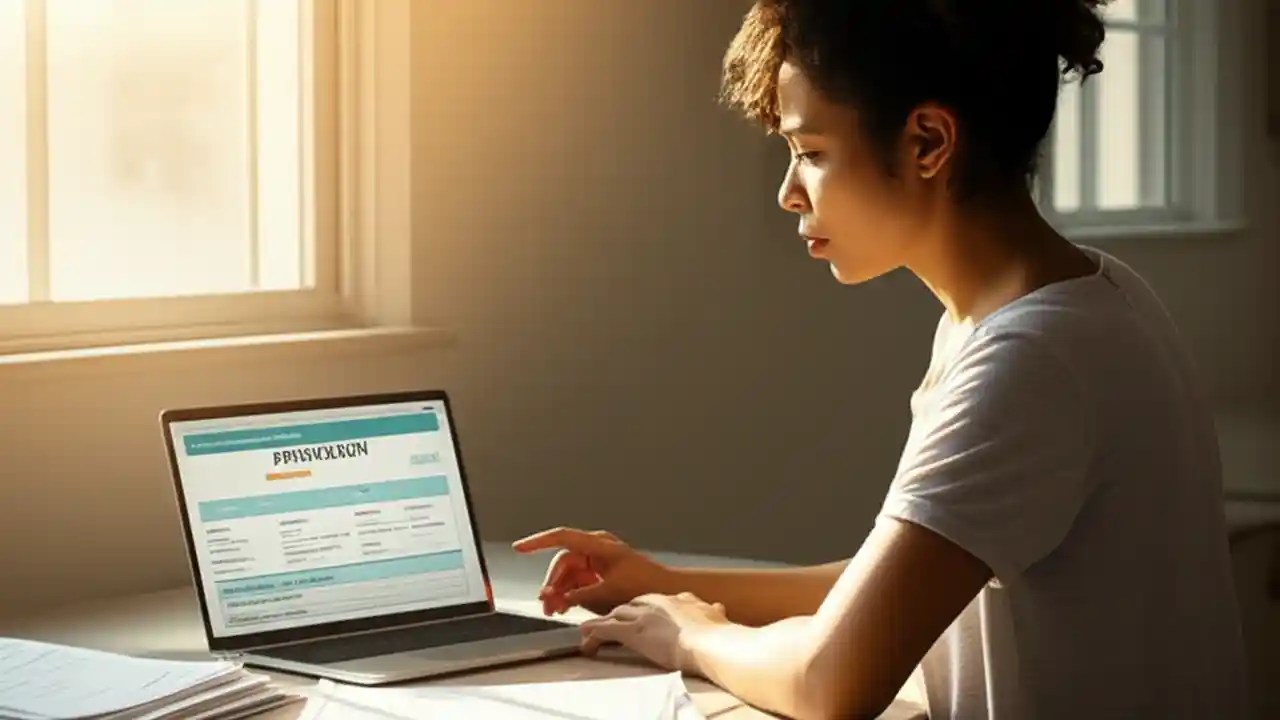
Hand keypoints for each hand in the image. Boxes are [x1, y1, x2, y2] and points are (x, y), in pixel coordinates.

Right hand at [512, 527, 667, 615]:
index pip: (561, 538)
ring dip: (559, 591)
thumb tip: (555, 598)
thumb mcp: (608, 592)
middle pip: (563, 563)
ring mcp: (597, 562)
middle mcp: (595, 549)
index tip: (519, 548)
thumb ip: (579, 594)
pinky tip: (564, 607)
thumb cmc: (645, 584)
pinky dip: (570, 594)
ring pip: (568, 574)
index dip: (538, 542)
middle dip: (552, 583)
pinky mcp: (600, 575)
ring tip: (553, 610)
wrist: (667, 591)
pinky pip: (578, 581)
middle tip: (545, 603)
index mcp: (598, 544)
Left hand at [579, 592, 728, 673]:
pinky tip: (585, 641)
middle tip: (608, 624)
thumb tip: (718, 608)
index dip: (638, 609)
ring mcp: (642, 616)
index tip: (633, 616)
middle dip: (616, 615)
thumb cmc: (714, 633)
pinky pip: (605, 631)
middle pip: (628, 606)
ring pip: (614, 615)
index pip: (648, 601)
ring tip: (589, 632)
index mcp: (673, 600)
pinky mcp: (631, 631)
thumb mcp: (714, 616)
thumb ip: (712, 612)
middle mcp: (655, 603)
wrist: (708, 642)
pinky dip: (592, 635)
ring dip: (600, 624)